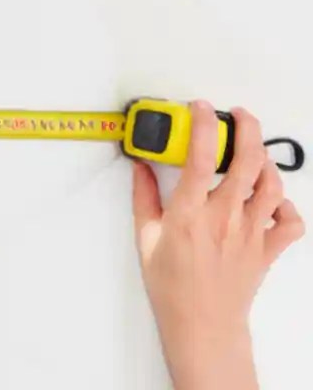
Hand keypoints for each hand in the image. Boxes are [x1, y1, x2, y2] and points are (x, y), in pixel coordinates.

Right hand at [132, 101, 304, 389]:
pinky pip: (291, 222)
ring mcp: (250, 233)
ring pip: (272, 185)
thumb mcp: (146, 238)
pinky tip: (272, 200)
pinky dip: (287, 206)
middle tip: (237, 115)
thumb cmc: (172, 287)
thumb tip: (142, 168)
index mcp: (190, 214)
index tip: (199, 108)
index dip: (202, 126)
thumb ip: (144, 198)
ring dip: (266, 160)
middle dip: (246, 129)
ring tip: (254, 150)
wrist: (202, 324)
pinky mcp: (267, 248)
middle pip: (247, 162)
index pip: (201, 158)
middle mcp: (224, 219)